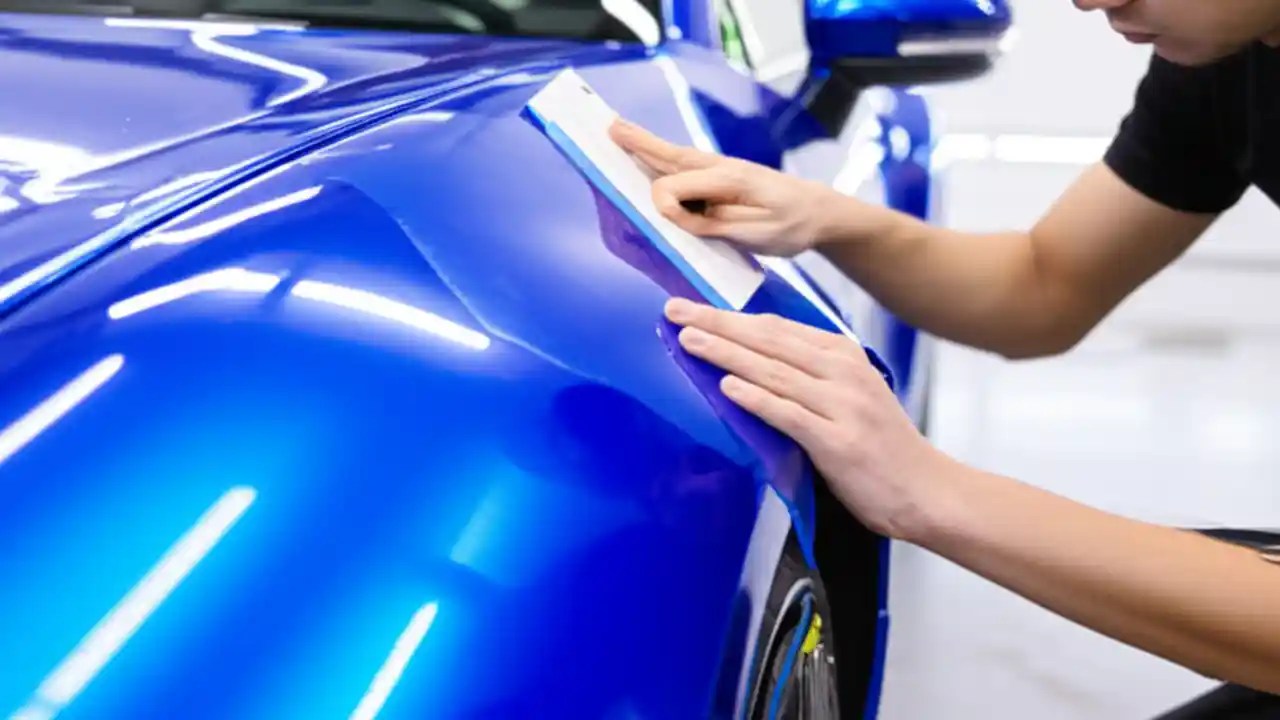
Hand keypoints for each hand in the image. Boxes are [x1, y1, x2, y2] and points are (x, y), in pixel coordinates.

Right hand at [609, 118, 842, 256]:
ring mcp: (720, 169)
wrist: (820, 212)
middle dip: (637, 142)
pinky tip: (649, 158)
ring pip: (674, 157)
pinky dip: (660, 158)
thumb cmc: (790, 225)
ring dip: (645, 145)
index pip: (675, 186)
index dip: (663, 205)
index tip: (664, 221)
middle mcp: (719, 167)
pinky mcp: (722, 177)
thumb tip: (669, 211)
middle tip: (608, 126)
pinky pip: (683, 166)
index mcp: (726, 179)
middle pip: (669, 154)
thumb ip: (711, 222)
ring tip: (618, 132)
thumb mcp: (753, 232)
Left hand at [664, 297, 959, 539]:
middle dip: (717, 324)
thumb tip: (751, 361)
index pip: (776, 328)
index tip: (693, 307)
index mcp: (843, 355)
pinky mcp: (838, 441)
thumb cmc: (881, 445)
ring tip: (689, 341)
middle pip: (768, 341)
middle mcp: (843, 372)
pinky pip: (789, 414)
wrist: (926, 489)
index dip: (730, 316)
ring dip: (727, 354)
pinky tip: (728, 386)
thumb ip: (809, 376)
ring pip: (773, 371)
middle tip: (674, 311)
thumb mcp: (850, 395)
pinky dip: (757, 398)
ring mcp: (842, 406)